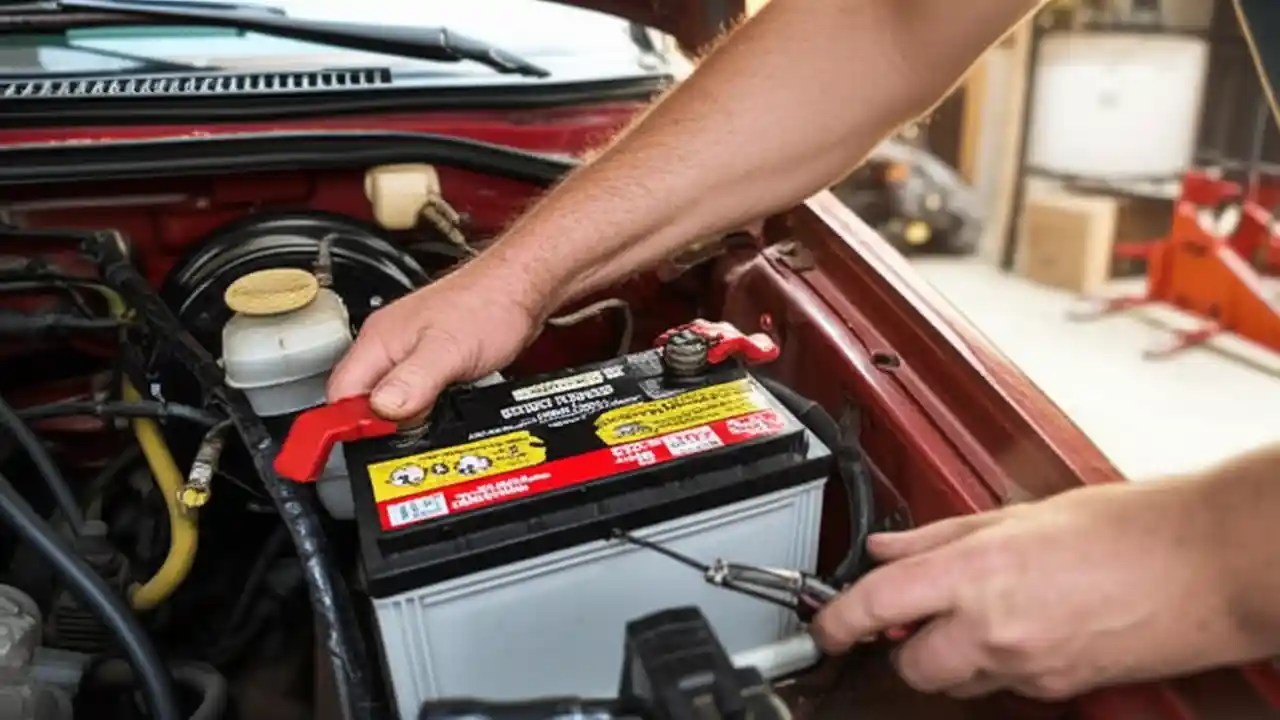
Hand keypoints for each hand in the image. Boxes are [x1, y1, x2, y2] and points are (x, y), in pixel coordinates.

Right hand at [327, 264, 542, 419]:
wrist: (521, 289)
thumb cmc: (489, 306)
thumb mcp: (449, 351)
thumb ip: (413, 381)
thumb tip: (382, 410)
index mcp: (379, 340)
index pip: (341, 392)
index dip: (349, 423)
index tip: (372, 442)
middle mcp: (387, 345)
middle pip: (362, 400)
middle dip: (382, 423)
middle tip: (413, 428)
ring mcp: (408, 351)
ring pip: (391, 398)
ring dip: (408, 415)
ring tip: (435, 413)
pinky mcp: (431, 360)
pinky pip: (415, 392)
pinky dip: (426, 406)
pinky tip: (445, 405)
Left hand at [811, 478, 1247, 699]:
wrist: (1204, 564)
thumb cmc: (1127, 527)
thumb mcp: (1018, 513)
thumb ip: (940, 535)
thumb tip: (889, 544)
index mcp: (976, 571)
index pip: (877, 604)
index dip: (837, 620)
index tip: (825, 625)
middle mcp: (994, 627)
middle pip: (910, 665)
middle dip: (902, 643)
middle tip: (914, 611)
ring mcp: (1027, 666)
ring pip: (954, 682)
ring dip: (946, 656)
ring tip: (975, 613)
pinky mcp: (1057, 688)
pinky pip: (1002, 686)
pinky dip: (994, 664)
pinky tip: (1019, 626)